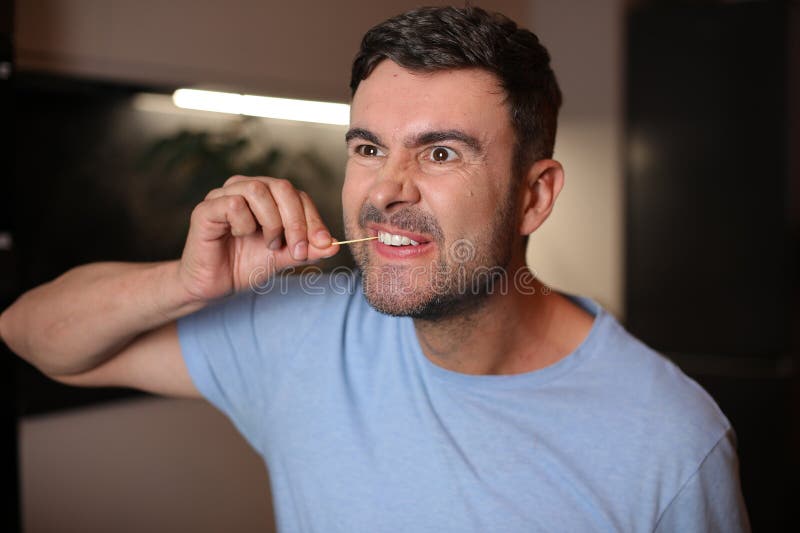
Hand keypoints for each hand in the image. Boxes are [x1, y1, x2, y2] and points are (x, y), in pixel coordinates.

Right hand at [178, 175, 338, 300]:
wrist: (214, 286)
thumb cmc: (245, 266)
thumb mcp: (284, 258)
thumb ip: (307, 249)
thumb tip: (334, 245)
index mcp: (267, 196)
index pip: (298, 196)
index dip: (314, 219)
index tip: (324, 244)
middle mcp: (245, 189)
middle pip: (282, 187)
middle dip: (297, 221)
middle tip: (298, 250)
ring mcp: (224, 195)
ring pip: (258, 190)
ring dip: (271, 222)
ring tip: (268, 244)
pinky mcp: (206, 209)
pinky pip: (233, 204)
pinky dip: (244, 224)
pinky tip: (240, 237)